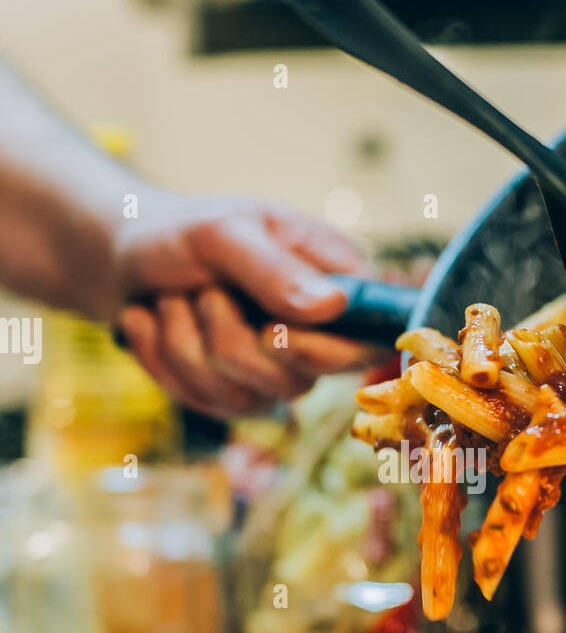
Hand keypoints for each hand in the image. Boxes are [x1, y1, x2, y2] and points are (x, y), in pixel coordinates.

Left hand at [117, 193, 382, 417]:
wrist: (129, 256)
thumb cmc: (187, 232)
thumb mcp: (226, 231)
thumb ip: (276, 269)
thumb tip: (333, 306)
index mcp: (338, 285)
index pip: (368, 343)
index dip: (325, 353)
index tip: (272, 334)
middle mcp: (317, 338)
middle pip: (294, 383)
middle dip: (228, 338)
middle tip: (205, 290)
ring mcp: (275, 376)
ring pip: (240, 398)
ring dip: (184, 341)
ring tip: (174, 298)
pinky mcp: (233, 397)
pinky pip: (200, 402)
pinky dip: (161, 356)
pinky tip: (153, 320)